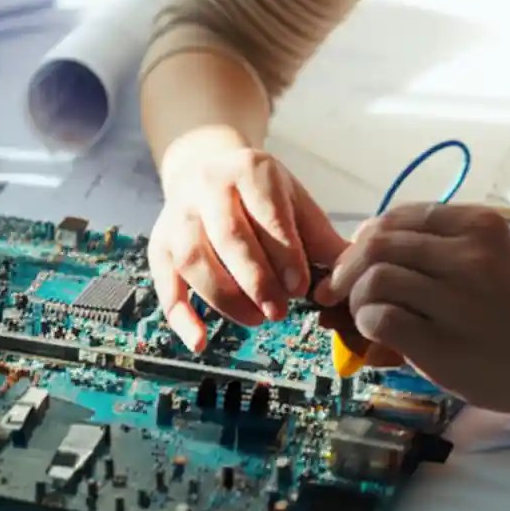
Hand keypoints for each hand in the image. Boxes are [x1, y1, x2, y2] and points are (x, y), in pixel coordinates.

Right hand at [149, 135, 346, 351]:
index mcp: (248, 169)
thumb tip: (351, 280)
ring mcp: (177, 215)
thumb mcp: (295, 202)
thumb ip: (321, 239)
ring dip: (224, 296)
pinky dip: (180, 316)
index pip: (266, 211)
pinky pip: (164, 282)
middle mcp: (207, 186)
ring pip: (192, 258)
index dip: (284, 252)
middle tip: (279, 311)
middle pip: (227, 236)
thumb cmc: (260, 195)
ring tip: (254, 320)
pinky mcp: (158, 244)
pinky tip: (200, 341)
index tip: (301, 287)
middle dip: (255, 279)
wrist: (206, 169)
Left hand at [314, 203, 509, 413]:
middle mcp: (471, 254)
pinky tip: (376, 334)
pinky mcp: (444, 342)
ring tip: (365, 315)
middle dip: (348, 267)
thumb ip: (432, 250)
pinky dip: (367, 323)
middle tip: (340, 291)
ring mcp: (458, 299)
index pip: (398, 217)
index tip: (355, 259)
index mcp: (479, 225)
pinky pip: (382, 317)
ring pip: (376, 278)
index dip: (364, 238)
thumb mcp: (485, 261)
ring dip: (357, 298)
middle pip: (379, 244)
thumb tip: (355, 250)